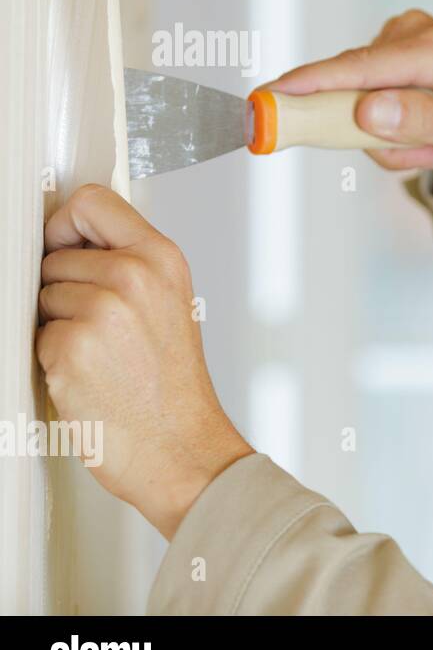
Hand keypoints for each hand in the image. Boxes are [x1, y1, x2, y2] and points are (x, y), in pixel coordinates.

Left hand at [36, 185, 253, 540]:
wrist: (181, 447)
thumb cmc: (173, 387)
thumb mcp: (170, 304)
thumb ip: (130, 264)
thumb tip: (74, 244)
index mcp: (162, 259)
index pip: (90, 202)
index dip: (64, 225)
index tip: (64, 246)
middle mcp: (134, 277)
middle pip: (55, 254)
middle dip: (64, 288)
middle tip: (101, 326)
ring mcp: (102, 311)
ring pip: (42, 296)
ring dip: (57, 325)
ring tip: (99, 353)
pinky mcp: (71, 347)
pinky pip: (35, 336)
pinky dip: (52, 359)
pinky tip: (89, 375)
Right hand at [266, 9, 432, 197]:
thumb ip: (424, 123)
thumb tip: (367, 109)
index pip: (360, 68)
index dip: (309, 84)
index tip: (264, 97)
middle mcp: (415, 31)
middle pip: (353, 88)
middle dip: (374, 136)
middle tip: (428, 155)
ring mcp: (403, 36)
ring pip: (359, 99)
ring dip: (389, 136)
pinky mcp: (395, 49)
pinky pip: (369, 96)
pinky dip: (392, 124)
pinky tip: (429, 132)